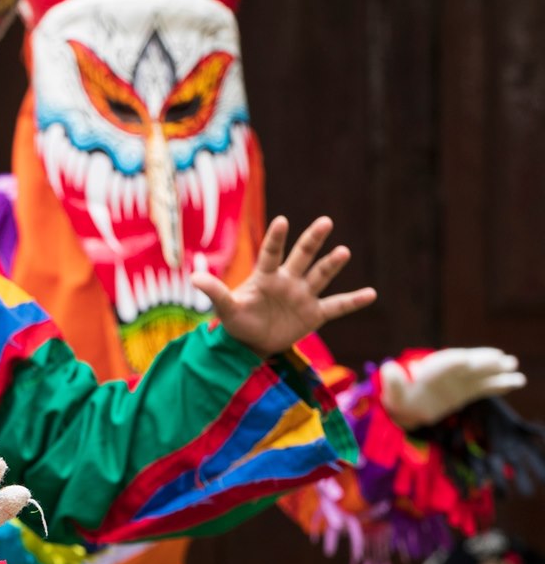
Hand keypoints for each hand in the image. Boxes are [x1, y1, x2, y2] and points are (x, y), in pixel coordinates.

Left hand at [192, 216, 375, 358]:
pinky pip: (337, 306)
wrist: (252, 343)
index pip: (271, 253)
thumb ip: (214, 291)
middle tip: (325, 222)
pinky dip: (353, 301)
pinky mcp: (315, 314)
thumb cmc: (238, 321)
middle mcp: (288, 281)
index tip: (282, 220)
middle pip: (302, 256)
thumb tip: (192, 276)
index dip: (276, 238)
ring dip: (332, 265)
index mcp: (265, 276)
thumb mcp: (225, 308)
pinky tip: (372, 294)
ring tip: (343, 252)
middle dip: (312, 240)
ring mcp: (303, 296)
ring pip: (320, 276)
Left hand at [381, 347, 525, 428]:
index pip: (441, 365)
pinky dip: (499, 385)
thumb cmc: (398, 400)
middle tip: (500, 359)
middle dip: (481, 362)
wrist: (405, 408)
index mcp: (428, 371)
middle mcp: (446, 374)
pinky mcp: (466, 392)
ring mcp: (459, 382)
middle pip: (466, 365)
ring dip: (497, 371)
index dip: (452, 363)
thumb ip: (393, 382)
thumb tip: (389, 368)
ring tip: (514, 368)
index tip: (464, 360)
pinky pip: (484, 388)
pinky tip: (516, 381)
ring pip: (480, 375)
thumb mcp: (392, 393)